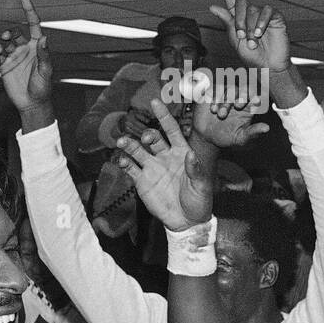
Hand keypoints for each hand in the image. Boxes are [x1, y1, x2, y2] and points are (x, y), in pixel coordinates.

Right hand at [0, 0, 53, 113]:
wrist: (32, 104)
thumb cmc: (43, 88)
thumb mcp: (46, 71)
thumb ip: (44, 55)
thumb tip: (45, 38)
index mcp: (37, 47)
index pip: (34, 25)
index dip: (29, 11)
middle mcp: (25, 49)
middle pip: (14, 33)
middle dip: (9, 32)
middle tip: (6, 37)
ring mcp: (14, 58)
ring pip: (3, 43)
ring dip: (0, 44)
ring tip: (0, 50)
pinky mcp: (4, 67)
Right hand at [116, 99, 213, 230]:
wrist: (186, 221)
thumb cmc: (198, 200)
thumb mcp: (201, 186)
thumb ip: (195, 170)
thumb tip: (190, 154)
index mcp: (181, 152)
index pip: (171, 130)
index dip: (163, 116)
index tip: (154, 102)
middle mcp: (165, 156)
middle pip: (153, 138)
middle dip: (148, 134)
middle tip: (146, 138)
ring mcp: (152, 167)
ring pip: (137, 150)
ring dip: (129, 144)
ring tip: (122, 142)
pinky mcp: (142, 181)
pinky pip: (130, 168)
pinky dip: (124, 163)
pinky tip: (122, 160)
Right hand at [193, 93, 270, 149]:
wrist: (207, 136)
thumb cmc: (227, 137)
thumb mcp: (240, 138)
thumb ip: (253, 133)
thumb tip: (266, 128)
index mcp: (249, 108)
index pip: (256, 97)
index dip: (257, 96)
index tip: (256, 101)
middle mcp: (239, 99)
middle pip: (244, 89)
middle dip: (241, 96)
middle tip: (237, 106)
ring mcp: (226, 94)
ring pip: (230, 88)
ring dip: (225, 100)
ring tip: (220, 114)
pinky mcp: (214, 93)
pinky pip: (216, 88)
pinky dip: (215, 97)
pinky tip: (213, 109)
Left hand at [208, 0, 290, 71]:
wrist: (268, 66)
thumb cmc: (251, 56)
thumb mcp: (234, 40)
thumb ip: (227, 22)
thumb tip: (212, 6)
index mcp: (236, 15)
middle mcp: (249, 11)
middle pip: (240, 3)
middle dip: (239, 21)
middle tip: (242, 38)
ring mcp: (263, 13)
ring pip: (253, 10)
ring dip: (250, 28)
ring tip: (254, 42)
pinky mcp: (275, 16)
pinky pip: (267, 11)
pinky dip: (262, 22)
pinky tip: (260, 33)